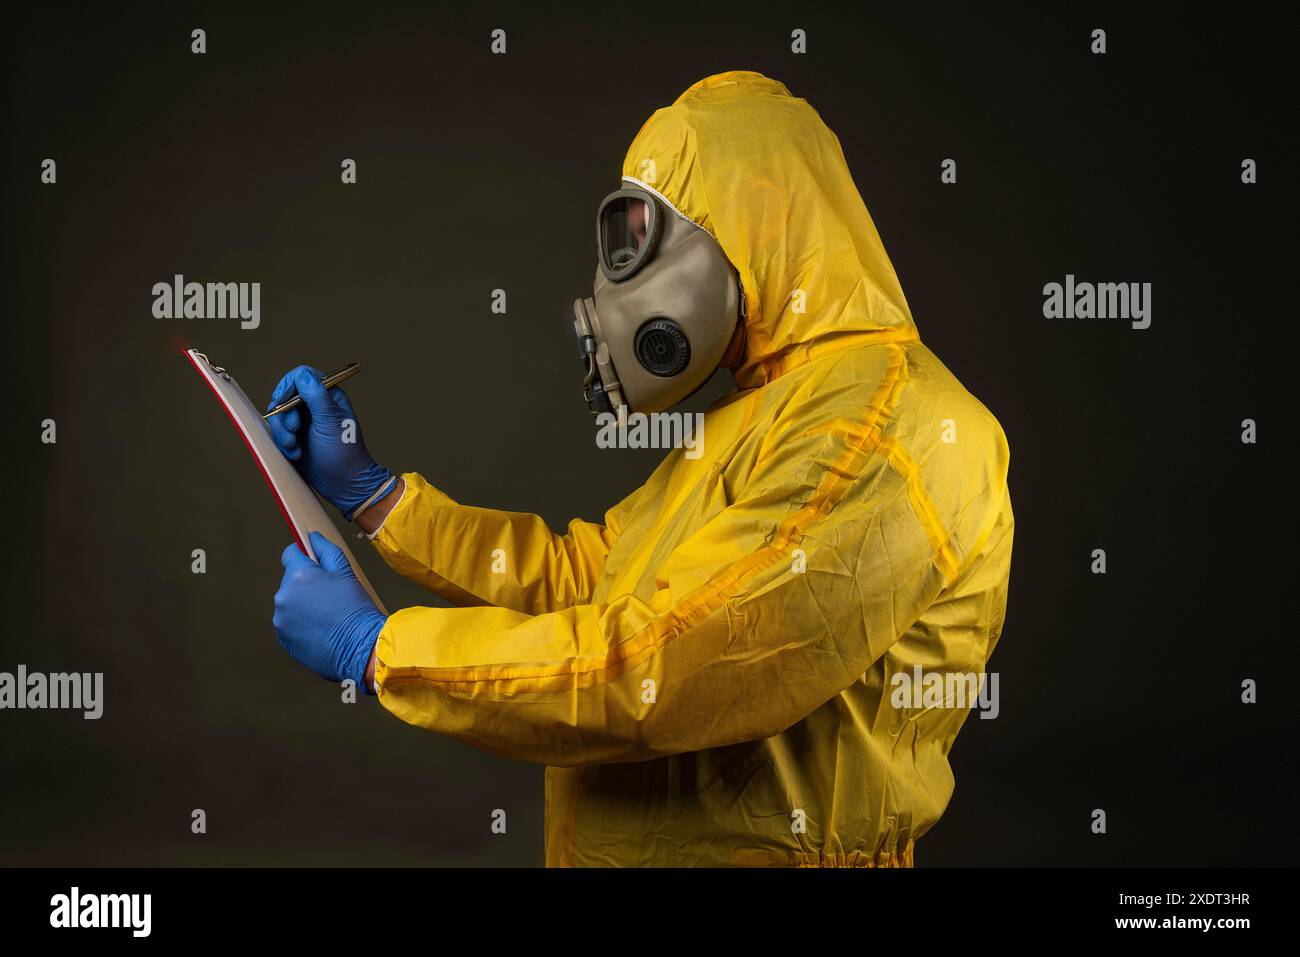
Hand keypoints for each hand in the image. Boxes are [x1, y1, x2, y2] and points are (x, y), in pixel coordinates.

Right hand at [266, 365, 391, 518]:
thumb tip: (303, 374)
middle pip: (284, 396)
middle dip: (284, 415)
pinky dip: (283, 444)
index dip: (288, 386)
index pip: (300, 377)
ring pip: (277, 416)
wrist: (343, 484)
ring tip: (296, 448)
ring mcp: (303, 422)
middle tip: (295, 431)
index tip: (283, 402)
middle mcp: (314, 406)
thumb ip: (317, 396)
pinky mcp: (295, 437)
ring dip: (283, 433)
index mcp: (327, 396)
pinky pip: (277, 433)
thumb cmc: (344, 453)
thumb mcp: (330, 422)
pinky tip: (296, 454)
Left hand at [273, 531, 386, 688]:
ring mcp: (280, 620)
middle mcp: (283, 597)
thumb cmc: (356, 609)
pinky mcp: (283, 640)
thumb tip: (312, 537)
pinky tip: (321, 630)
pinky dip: (300, 625)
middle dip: (305, 584)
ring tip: (326, 616)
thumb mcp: (346, 573)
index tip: (315, 564)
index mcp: (298, 576)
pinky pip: (288, 624)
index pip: (290, 554)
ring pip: (289, 603)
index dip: (303, 556)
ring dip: (302, 605)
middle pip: (290, 581)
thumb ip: (326, 551)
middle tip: (330, 596)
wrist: (361, 648)